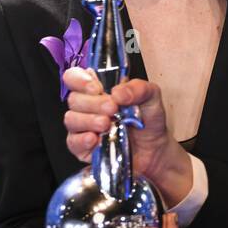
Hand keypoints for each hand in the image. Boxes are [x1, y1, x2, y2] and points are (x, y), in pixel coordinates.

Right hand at [63, 68, 191, 204]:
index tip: (97, 88)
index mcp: (99, 89)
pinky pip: (73, 143)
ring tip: (107, 124)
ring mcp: (83, 128)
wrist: (155, 150)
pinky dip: (83, 140)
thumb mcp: (151, 97)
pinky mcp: (82, 148)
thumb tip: (117, 92)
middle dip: (93, 103)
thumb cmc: (149, 121)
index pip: (74, 77)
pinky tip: (96, 139)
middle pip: (74, 99)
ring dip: (88, 120)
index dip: (80, 80)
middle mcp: (87, 107)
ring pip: (71, 119)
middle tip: (113, 109)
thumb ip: (138, 88)